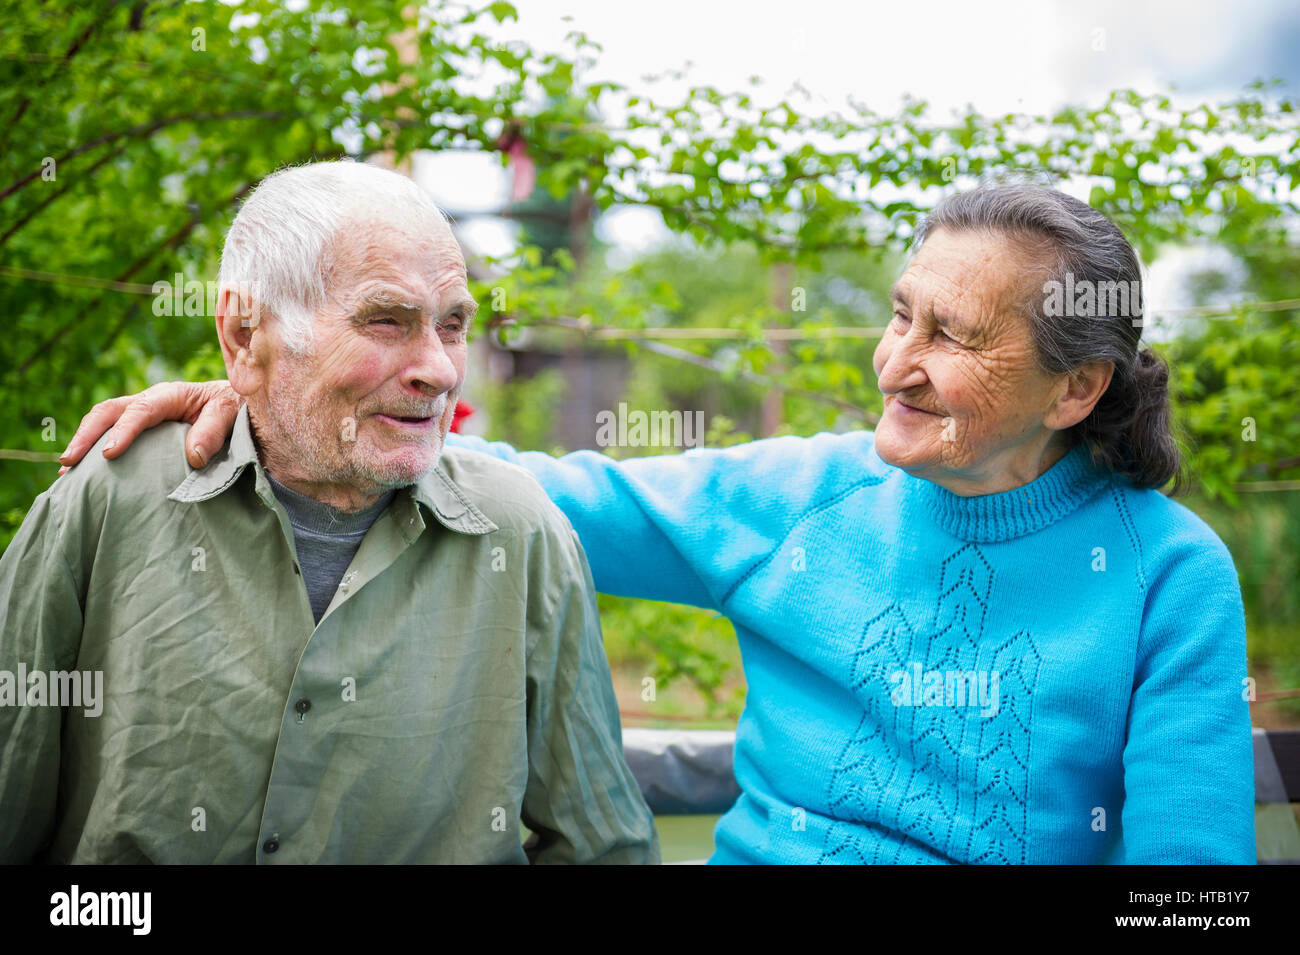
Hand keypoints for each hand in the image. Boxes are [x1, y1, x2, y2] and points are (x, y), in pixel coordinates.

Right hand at [57, 380, 242, 474]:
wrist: (239, 407)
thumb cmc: (235, 409)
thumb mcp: (230, 414)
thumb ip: (213, 431)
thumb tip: (194, 456)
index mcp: (170, 395)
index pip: (141, 411)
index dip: (123, 431)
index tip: (110, 454)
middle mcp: (149, 401)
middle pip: (108, 412)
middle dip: (86, 435)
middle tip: (69, 462)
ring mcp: (141, 415)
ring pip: (103, 423)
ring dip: (84, 445)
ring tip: (66, 473)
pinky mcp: (141, 430)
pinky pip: (110, 435)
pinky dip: (94, 453)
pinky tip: (81, 475)